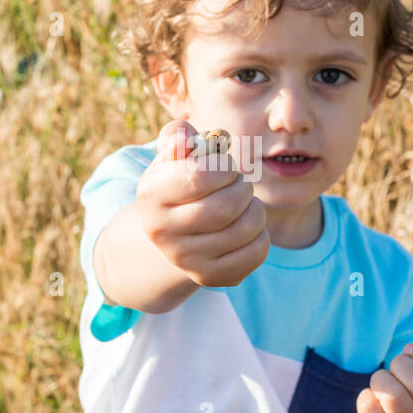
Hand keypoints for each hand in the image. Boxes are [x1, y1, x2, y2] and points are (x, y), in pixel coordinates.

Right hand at [135, 119, 269, 288]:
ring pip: (246, 229)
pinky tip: (246, 227)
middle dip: (243, 189)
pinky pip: (256, 252)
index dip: (224, 167)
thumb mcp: (175, 154)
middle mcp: (161, 232)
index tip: (225, 167)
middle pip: (226, 207)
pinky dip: (261, 234)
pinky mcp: (209, 277)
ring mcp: (185, 259)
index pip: (201, 176)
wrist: (174, 231)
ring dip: (255, 209)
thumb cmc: (181, 181)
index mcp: (151, 194)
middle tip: (239, 185)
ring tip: (243, 205)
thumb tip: (183, 137)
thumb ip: (178, 136)